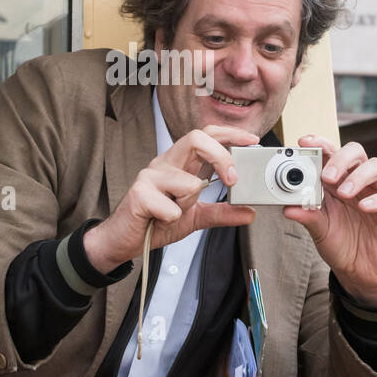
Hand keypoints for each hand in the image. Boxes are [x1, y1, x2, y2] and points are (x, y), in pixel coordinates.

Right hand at [83, 125, 259, 271]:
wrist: (125, 242)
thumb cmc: (155, 222)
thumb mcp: (196, 217)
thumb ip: (222, 212)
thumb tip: (249, 212)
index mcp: (179, 164)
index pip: (206, 135)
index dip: (229, 133)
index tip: (252, 141)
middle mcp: (165, 163)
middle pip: (196, 138)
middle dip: (220, 157)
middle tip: (232, 180)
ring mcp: (150, 176)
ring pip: (188, 182)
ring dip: (188, 204)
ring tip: (173, 214)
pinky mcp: (139, 193)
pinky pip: (172, 208)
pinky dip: (171, 219)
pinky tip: (159, 221)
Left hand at [282, 135, 376, 307]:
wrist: (358, 271)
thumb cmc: (338, 243)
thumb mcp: (318, 230)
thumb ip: (306, 216)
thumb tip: (286, 207)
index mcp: (336, 181)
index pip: (331, 153)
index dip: (320, 143)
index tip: (304, 142)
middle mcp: (357, 182)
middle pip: (356, 152)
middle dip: (340, 158)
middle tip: (327, 176)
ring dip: (359, 176)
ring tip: (344, 193)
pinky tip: (364, 208)